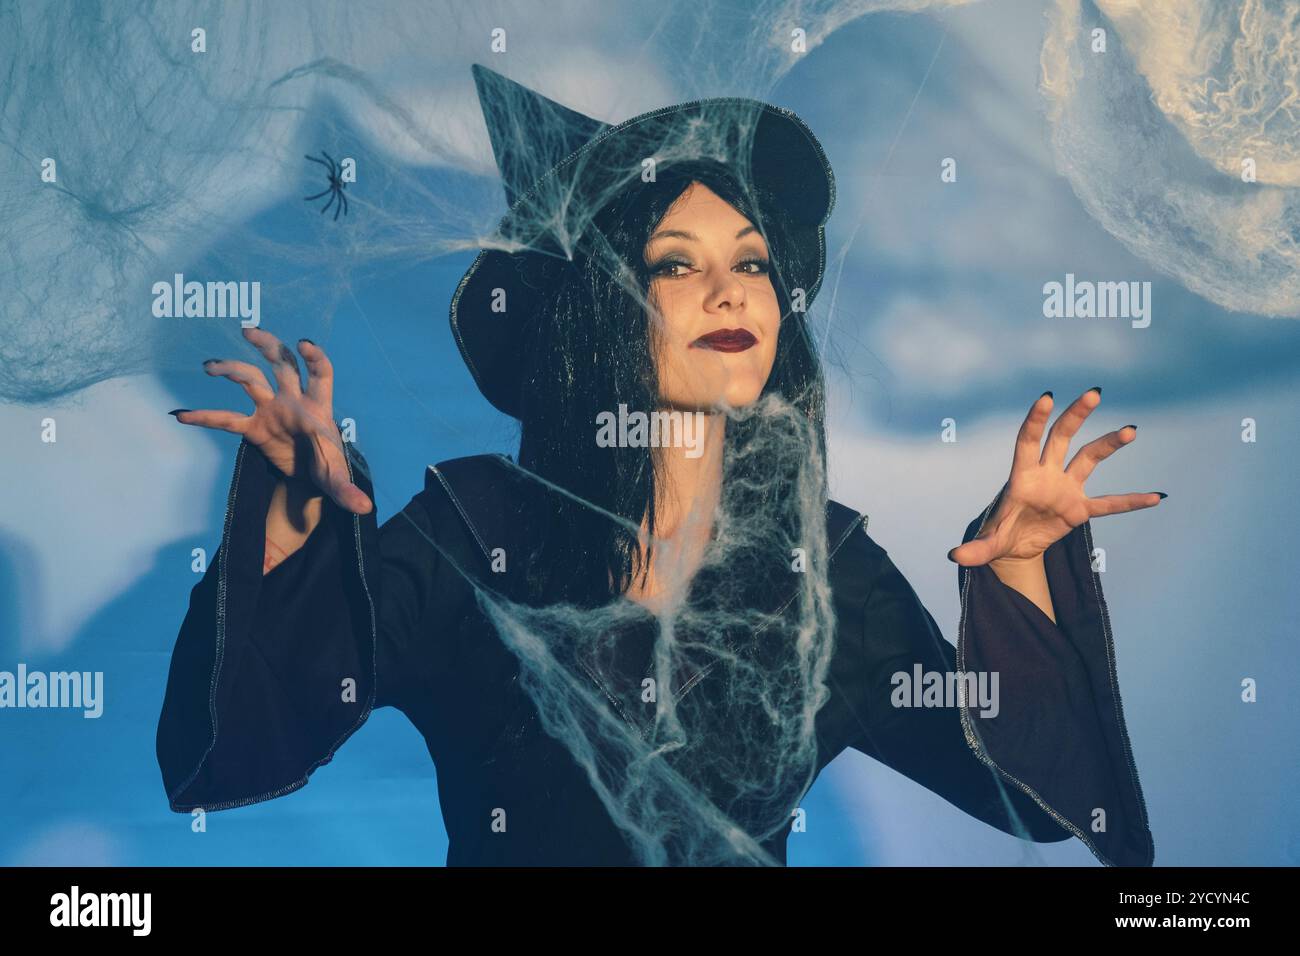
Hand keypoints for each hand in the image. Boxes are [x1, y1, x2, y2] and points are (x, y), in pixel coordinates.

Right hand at [169, 326, 372, 514]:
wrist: (311, 478)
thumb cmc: (328, 468)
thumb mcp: (336, 478)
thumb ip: (347, 491)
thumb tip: (363, 507)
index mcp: (318, 407)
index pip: (320, 374)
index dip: (315, 358)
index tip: (304, 343)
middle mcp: (293, 400)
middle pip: (282, 364)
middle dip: (268, 346)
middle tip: (249, 332)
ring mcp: (272, 410)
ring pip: (251, 381)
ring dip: (231, 369)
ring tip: (210, 367)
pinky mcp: (254, 428)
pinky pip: (227, 420)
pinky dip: (206, 418)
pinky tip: (182, 415)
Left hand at [947, 387, 1162, 566]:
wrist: (1014, 549)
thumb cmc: (998, 536)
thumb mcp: (988, 544)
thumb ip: (976, 549)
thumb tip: (956, 556)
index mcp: (1022, 477)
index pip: (1027, 441)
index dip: (1036, 420)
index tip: (1046, 398)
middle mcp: (1046, 476)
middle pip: (1061, 438)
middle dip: (1075, 415)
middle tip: (1094, 393)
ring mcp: (1065, 489)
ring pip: (1088, 458)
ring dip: (1108, 444)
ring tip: (1131, 430)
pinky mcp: (1079, 509)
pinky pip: (1108, 504)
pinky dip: (1130, 502)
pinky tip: (1155, 497)